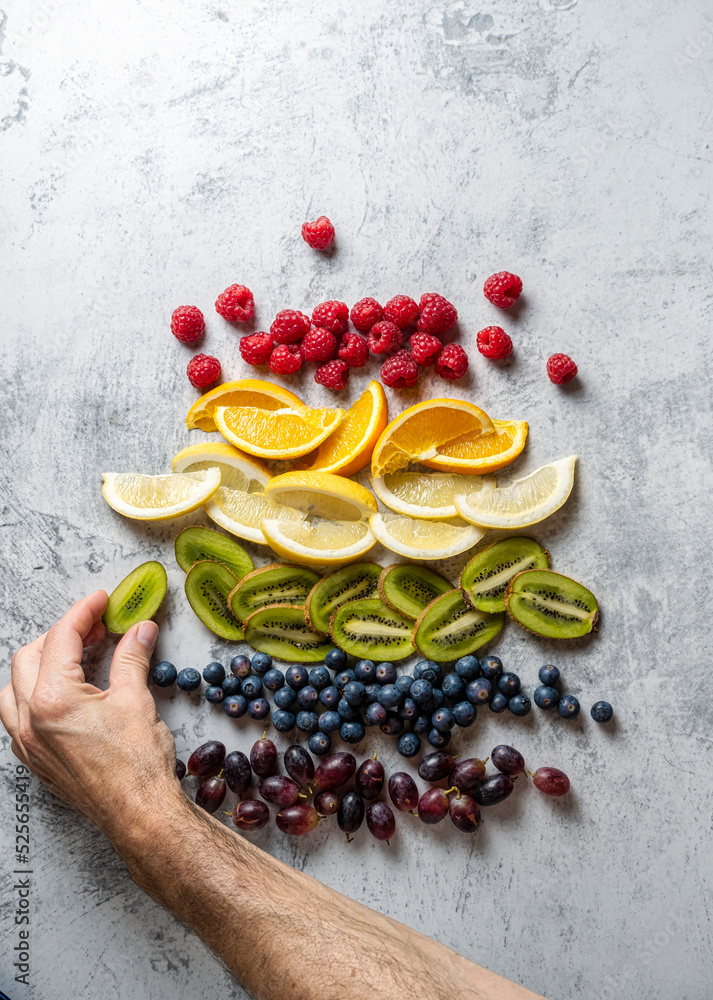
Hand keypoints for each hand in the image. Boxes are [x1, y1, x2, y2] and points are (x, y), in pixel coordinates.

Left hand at [0, 591, 178, 842]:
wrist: (138, 815)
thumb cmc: (138, 764)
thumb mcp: (137, 699)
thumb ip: (132, 657)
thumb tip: (139, 629)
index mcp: (52, 699)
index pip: (61, 638)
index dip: (84, 612)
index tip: (103, 600)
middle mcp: (30, 720)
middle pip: (30, 655)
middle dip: (62, 634)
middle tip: (98, 627)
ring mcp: (28, 743)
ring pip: (14, 687)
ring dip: (41, 663)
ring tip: (77, 657)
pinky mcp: (36, 760)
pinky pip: (18, 716)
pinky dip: (36, 694)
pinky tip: (67, 692)